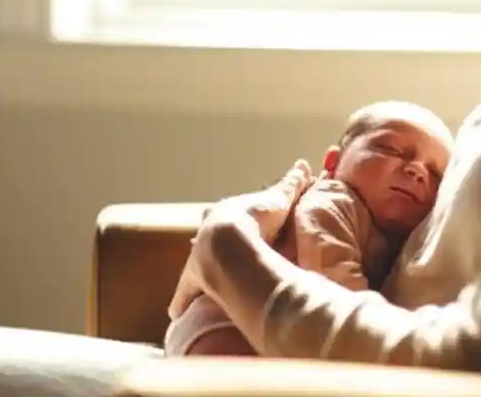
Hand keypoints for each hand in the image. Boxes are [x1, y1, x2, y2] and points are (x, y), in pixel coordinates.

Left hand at [168, 159, 313, 318]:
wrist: (232, 240)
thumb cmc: (256, 218)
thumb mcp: (279, 199)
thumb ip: (291, 185)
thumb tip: (304, 166)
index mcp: (224, 213)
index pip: (224, 213)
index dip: (232, 219)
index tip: (231, 221)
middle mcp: (206, 232)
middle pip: (206, 235)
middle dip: (211, 240)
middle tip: (219, 250)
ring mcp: (197, 256)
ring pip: (195, 262)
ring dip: (199, 268)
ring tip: (205, 280)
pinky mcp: (192, 281)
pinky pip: (184, 294)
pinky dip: (181, 303)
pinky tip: (176, 313)